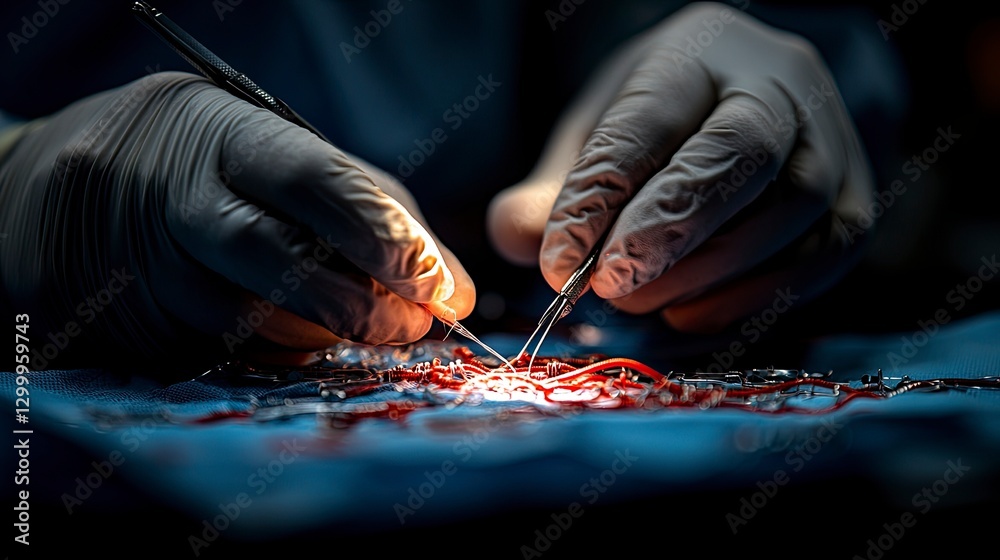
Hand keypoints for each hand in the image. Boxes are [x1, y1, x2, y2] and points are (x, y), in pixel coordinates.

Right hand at [0, 72, 473, 369]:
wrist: (89, 186)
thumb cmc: (225, 168)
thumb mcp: (298, 162)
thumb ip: (382, 217)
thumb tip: (453, 293)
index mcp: (227, 134)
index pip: (311, 179)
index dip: (378, 233)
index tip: (431, 282)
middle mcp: (173, 195)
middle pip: (273, 258)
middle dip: (357, 303)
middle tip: (410, 326)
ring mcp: (140, 261)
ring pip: (245, 321)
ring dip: (320, 336)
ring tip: (355, 327)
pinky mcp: (128, 321)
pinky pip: (219, 354)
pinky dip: (275, 355)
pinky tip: (296, 340)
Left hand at [488, 2, 872, 332]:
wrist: (739, 112)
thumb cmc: (654, 126)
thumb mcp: (591, 138)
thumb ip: (554, 189)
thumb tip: (513, 234)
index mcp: (698, 50)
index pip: (651, 117)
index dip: (602, 194)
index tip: (560, 261)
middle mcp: (781, 82)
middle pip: (744, 151)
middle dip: (671, 229)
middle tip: (611, 286)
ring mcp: (833, 139)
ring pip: (794, 210)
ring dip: (708, 273)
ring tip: (640, 300)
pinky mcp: (856, 202)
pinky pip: (822, 258)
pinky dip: (750, 299)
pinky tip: (689, 315)